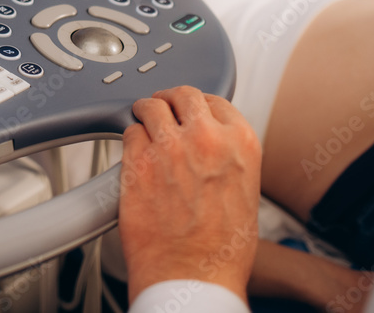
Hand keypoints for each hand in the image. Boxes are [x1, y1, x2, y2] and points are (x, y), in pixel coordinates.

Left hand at [119, 86, 261, 304]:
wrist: (193, 278)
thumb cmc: (221, 251)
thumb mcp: (244, 191)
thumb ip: (228, 160)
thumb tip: (213, 151)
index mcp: (239, 142)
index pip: (215, 100)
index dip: (198, 105)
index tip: (190, 111)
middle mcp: (205, 137)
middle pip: (182, 95)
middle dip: (170, 100)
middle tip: (162, 108)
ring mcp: (168, 147)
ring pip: (150, 107)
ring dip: (145, 114)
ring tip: (142, 121)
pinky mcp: (137, 162)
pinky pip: (129, 133)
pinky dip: (130, 140)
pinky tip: (134, 153)